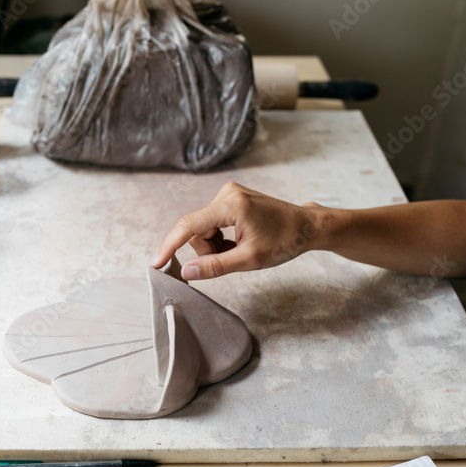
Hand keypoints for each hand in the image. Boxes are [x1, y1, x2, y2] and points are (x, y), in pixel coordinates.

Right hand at [152, 182, 324, 279]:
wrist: (307, 226)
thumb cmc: (285, 242)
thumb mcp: (250, 260)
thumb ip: (216, 266)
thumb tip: (186, 272)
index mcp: (231, 205)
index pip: (189, 225)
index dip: (171, 245)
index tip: (158, 263)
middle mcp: (227, 193)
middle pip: (197, 230)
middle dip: (208, 249)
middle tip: (233, 257)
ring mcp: (229, 193)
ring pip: (204, 228)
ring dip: (216, 245)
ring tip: (240, 249)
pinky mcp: (232, 197)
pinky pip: (213, 222)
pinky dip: (221, 237)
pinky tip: (240, 241)